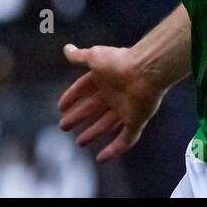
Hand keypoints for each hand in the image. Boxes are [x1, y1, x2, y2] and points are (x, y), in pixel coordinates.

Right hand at [59, 44, 168, 162]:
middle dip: (79, 117)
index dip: (72, 97)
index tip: (60, 107)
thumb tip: (66, 49)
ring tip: (80, 143)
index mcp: (104, 78)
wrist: (145, 71)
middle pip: (93, 108)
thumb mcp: (95, 56)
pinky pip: (125, 139)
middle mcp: (114, 94)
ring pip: (107, 125)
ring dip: (93, 133)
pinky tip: (101, 158)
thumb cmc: (118, 62)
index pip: (84, 89)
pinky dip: (114, 150)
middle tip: (63, 127)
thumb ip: (80, 56)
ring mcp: (126, 108)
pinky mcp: (136, 121)